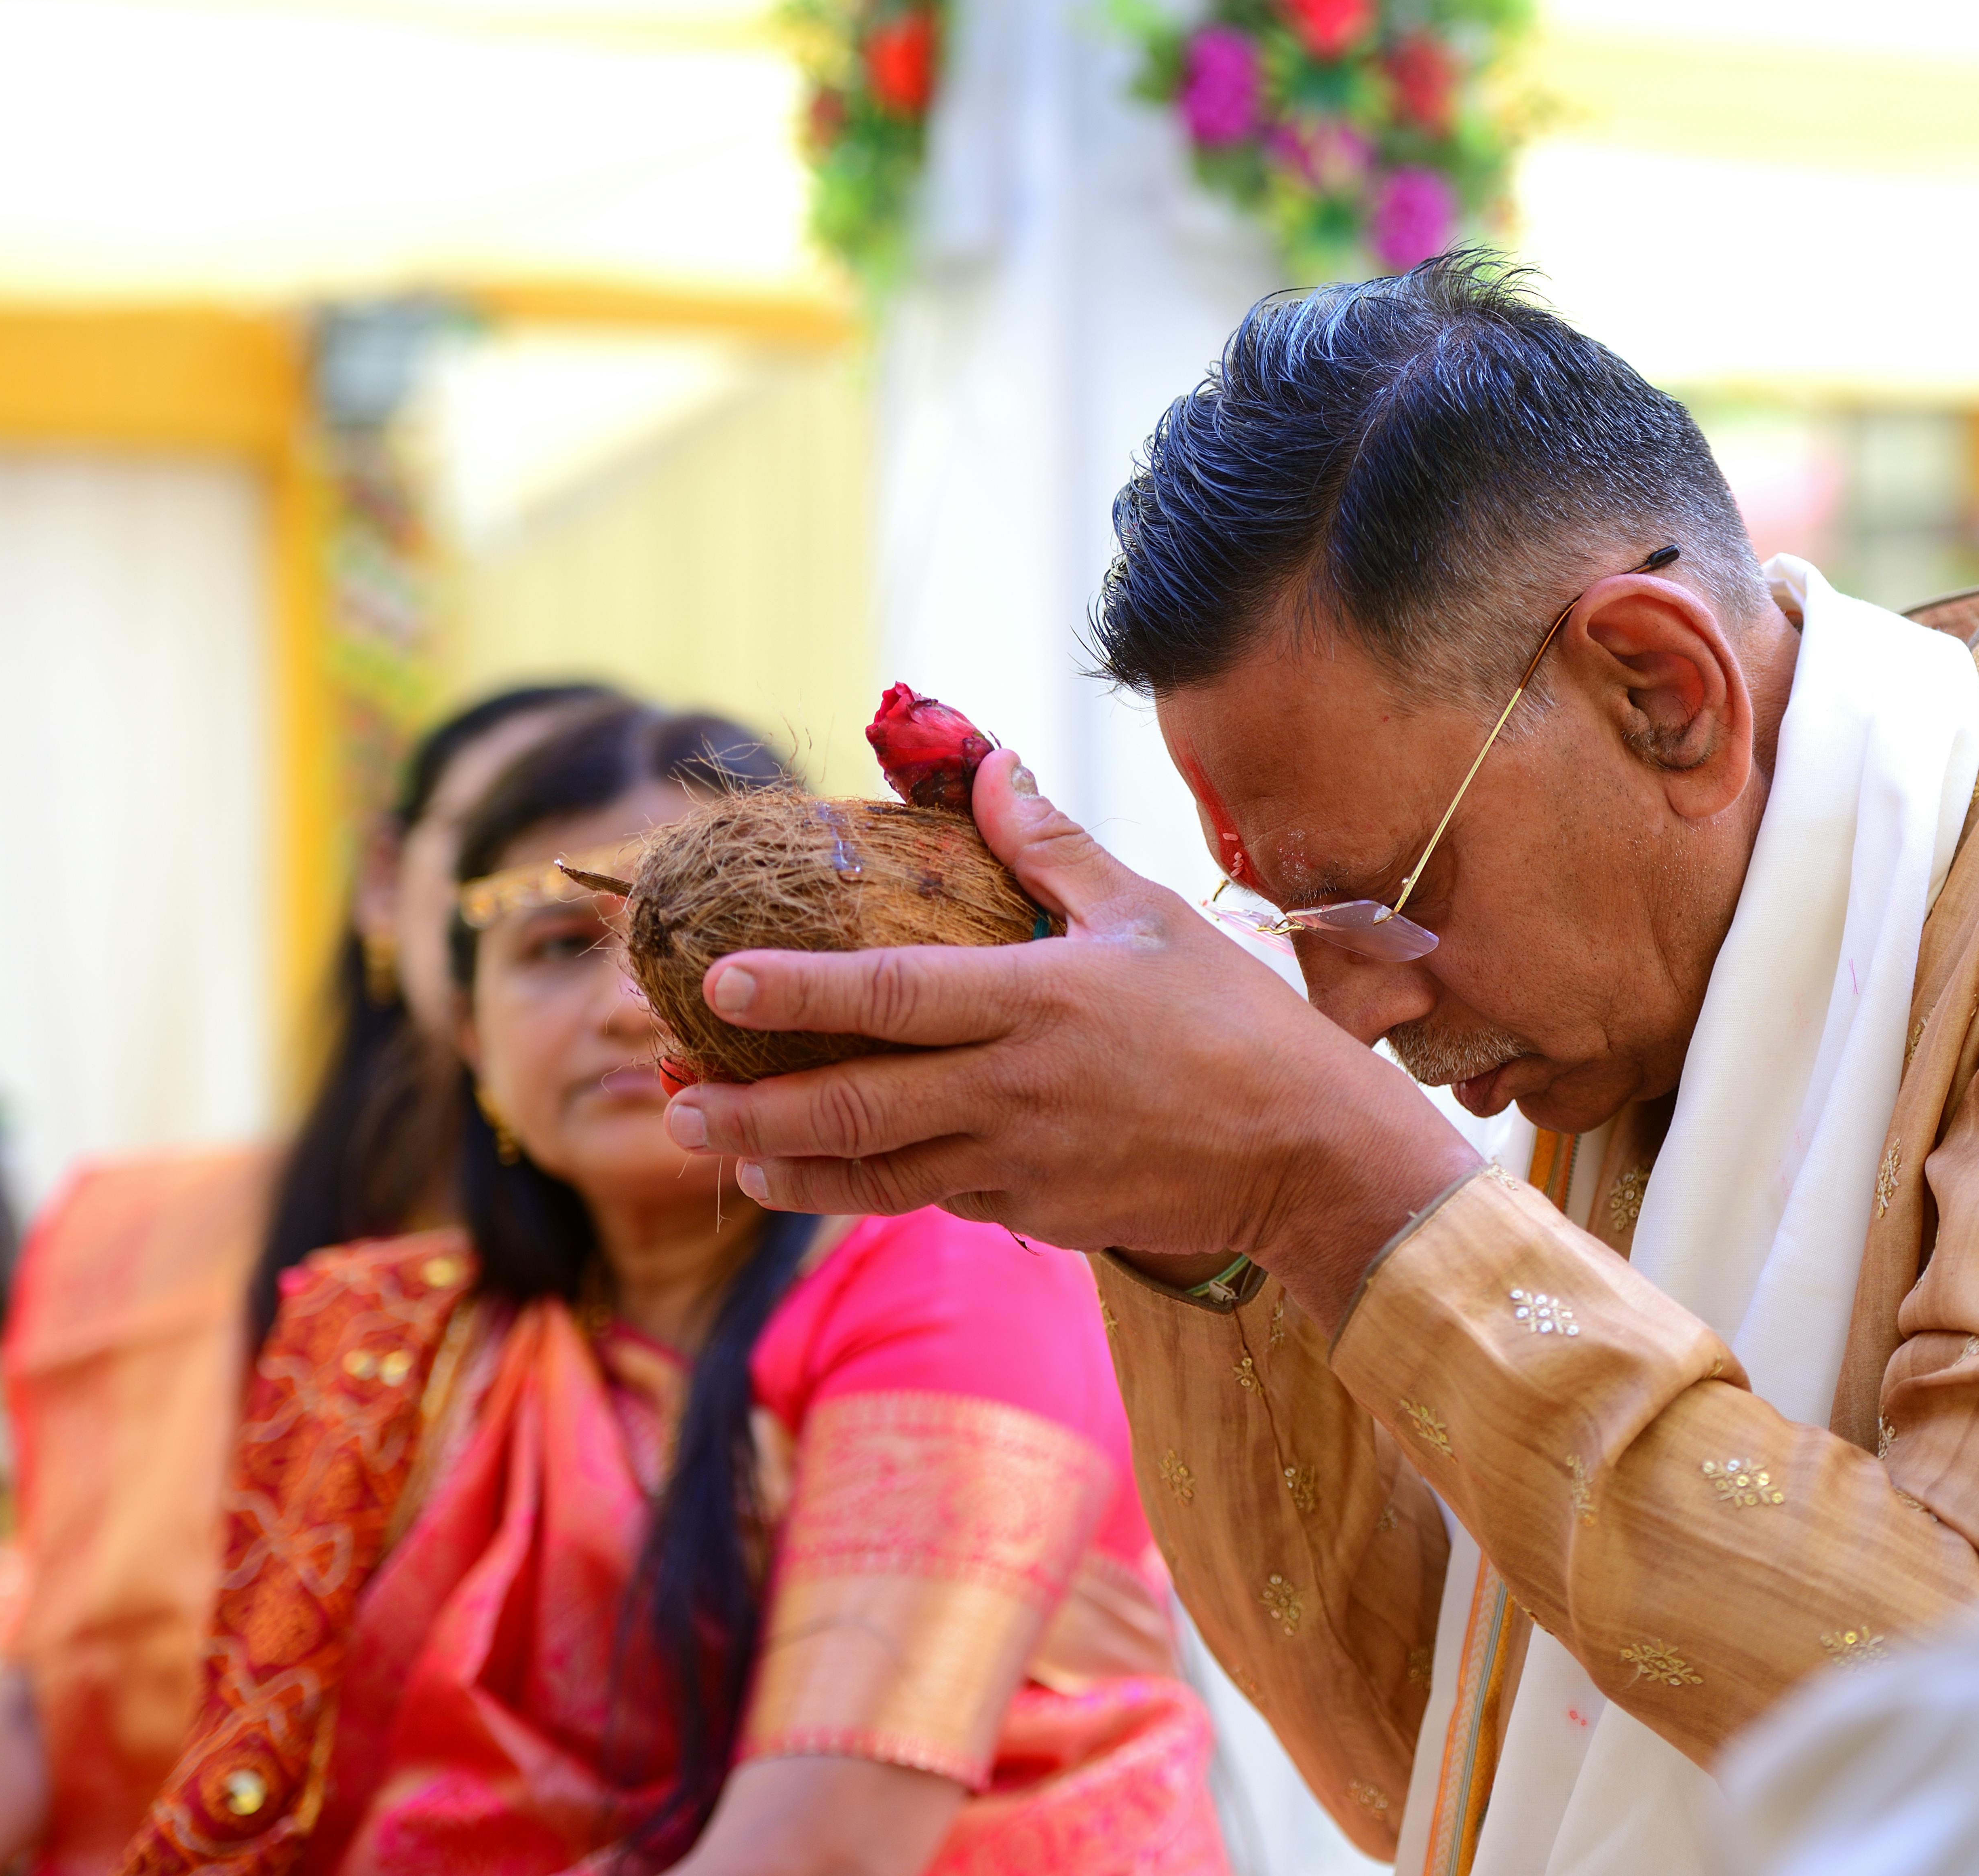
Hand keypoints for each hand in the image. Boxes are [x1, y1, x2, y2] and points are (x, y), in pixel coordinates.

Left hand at [663, 750, 1478, 1323]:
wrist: (1307, 1156)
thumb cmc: (1236, 1022)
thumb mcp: (1148, 917)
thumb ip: (1053, 848)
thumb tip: (990, 766)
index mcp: (1035, 1002)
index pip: (889, 993)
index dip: (797, 990)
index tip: (718, 985)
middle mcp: (1013, 1090)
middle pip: (852, 1106)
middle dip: (749, 1109)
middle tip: (671, 1103)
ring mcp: (1019, 1164)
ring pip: (873, 1175)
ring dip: (786, 1166)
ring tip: (720, 1152)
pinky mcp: (1035, 1213)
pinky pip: (936, 1198)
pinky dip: (873, 1188)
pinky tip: (828, 1174)